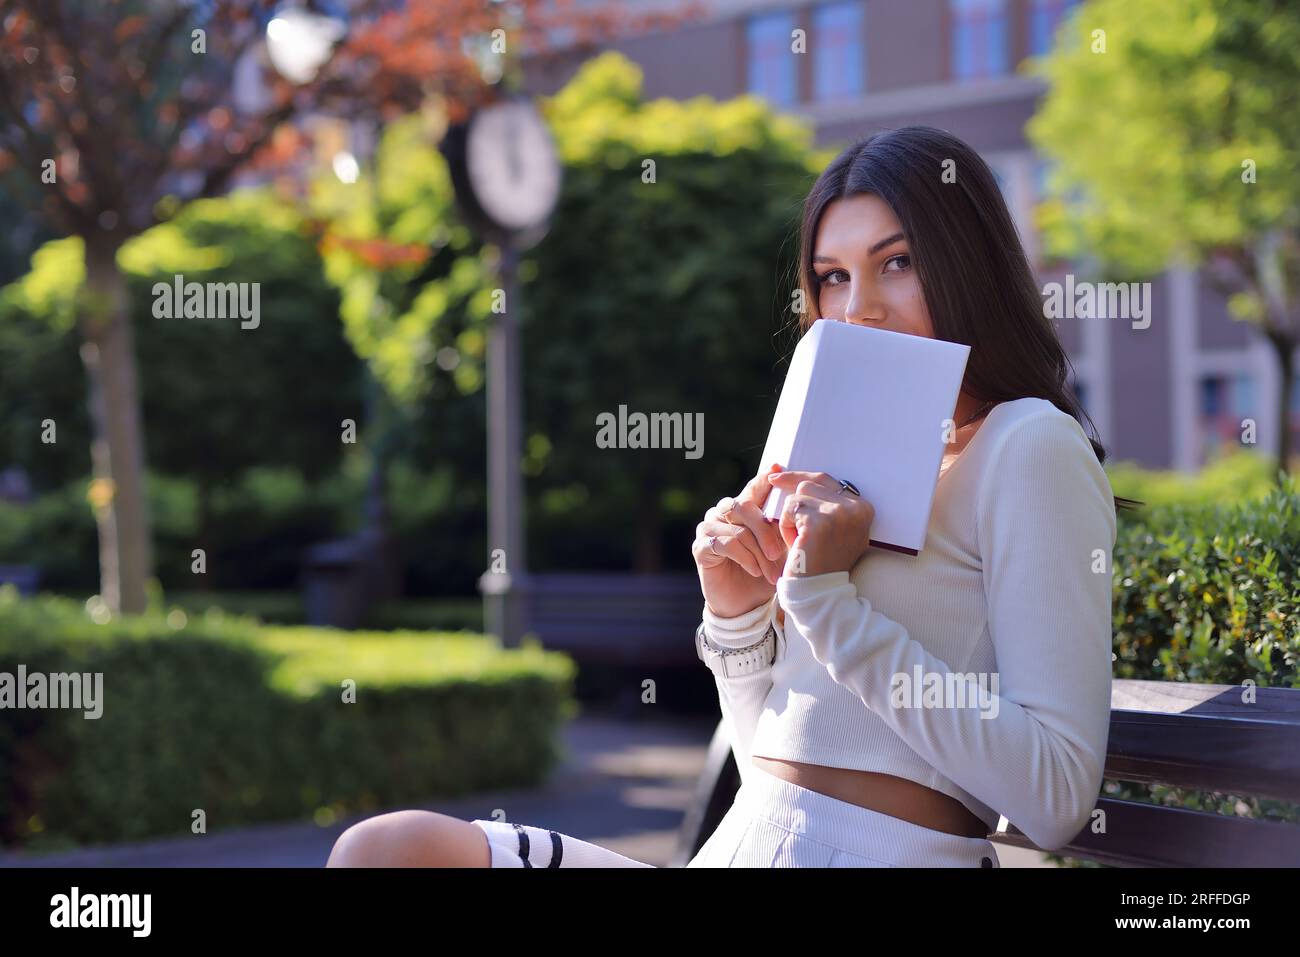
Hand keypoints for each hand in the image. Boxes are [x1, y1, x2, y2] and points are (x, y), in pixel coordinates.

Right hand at [692, 464, 788, 618]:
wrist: (746, 605)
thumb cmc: (765, 572)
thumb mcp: (779, 548)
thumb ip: (782, 527)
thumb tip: (798, 506)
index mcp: (743, 508)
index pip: (753, 488)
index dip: (764, 479)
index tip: (778, 469)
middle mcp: (723, 512)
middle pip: (745, 506)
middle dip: (766, 531)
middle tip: (779, 553)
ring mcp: (709, 527)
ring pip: (738, 529)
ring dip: (758, 552)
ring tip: (771, 572)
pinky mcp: (700, 547)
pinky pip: (725, 544)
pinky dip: (745, 558)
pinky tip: (755, 571)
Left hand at [767, 469, 874, 577]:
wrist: (822, 592)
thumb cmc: (823, 561)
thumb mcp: (833, 529)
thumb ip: (826, 503)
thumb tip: (798, 478)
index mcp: (864, 507)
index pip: (827, 480)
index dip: (800, 477)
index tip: (777, 477)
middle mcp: (856, 507)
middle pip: (811, 483)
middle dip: (796, 502)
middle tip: (784, 509)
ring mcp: (839, 513)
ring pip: (799, 495)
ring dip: (791, 517)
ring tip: (800, 540)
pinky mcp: (820, 522)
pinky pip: (791, 510)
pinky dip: (786, 527)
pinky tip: (796, 545)